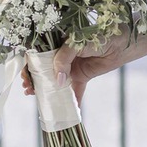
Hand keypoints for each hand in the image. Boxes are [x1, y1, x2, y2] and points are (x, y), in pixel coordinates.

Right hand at [21, 32, 136, 106]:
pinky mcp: (82, 77)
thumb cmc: (98, 34)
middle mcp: (62, 56)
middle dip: (34, 80)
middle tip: (28, 88)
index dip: (29, 65)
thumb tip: (58, 80)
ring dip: (45, 90)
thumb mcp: (76, 42)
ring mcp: (71, 67)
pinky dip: (70, 102)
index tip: (25, 76)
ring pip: (55, 82)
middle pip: (43, 70)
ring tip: (35, 96)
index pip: (38, 55)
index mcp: (57, 43)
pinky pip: (74, 91)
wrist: (121, 42)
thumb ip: (63, 59)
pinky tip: (62, 112)